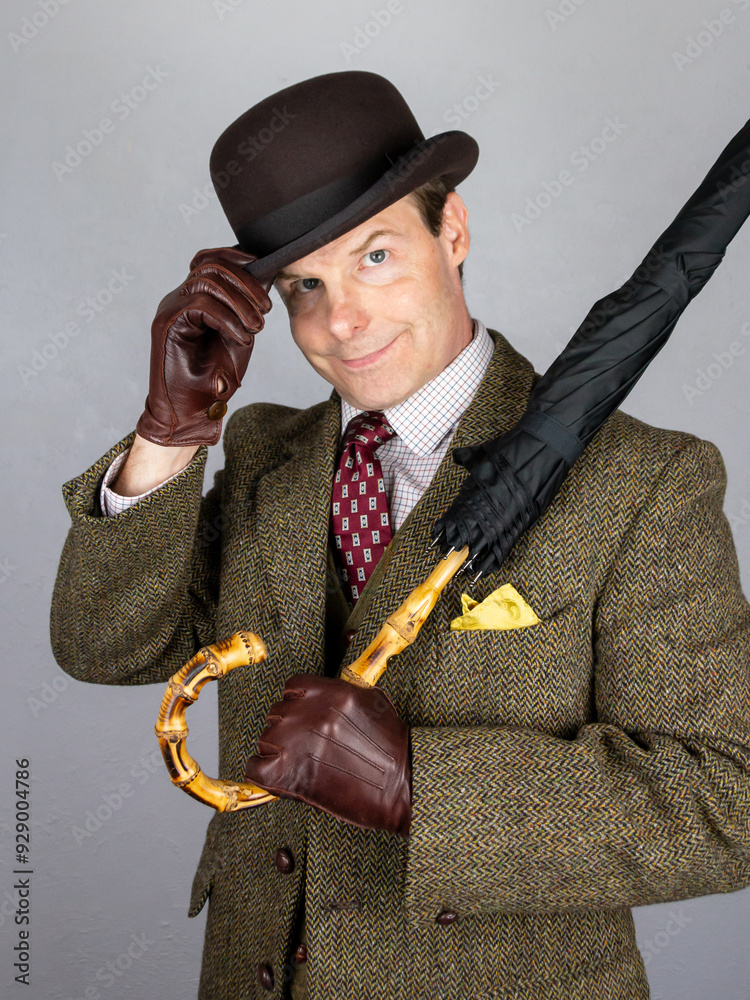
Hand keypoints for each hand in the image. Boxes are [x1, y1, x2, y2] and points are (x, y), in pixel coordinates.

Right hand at [136, 246, 272, 446]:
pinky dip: (228, 319)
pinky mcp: (166, 323)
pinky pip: (201, 304)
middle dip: (246, 282)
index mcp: (194, 298)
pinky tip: (242, 338)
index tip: (264, 267)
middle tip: (266, 308)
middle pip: (210, 265)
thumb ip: (246, 308)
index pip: (209, 259)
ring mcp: (169, 309)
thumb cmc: (215, 380)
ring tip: (257, 326)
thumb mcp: (240, 336)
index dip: (235, 256)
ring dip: (240, 301)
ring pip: (206, 281)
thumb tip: (264, 275)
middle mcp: (178, 299)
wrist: (192, 413)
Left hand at [244, 674, 411, 836]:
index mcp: (331, 692)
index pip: (291, 687)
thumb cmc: (392, 748)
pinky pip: (254, 767)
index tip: (301, 717)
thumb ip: (342, 693)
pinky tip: (280, 778)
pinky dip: (263, 774)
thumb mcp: (372, 702)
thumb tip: (323, 694)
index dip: (295, 704)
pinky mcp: (287, 772)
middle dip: (287, 729)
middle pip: (276, 713)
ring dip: (276, 751)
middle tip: (303, 747)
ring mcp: (296, 740)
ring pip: (265, 738)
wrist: (400, 785)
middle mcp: (310, 712)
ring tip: (298, 764)